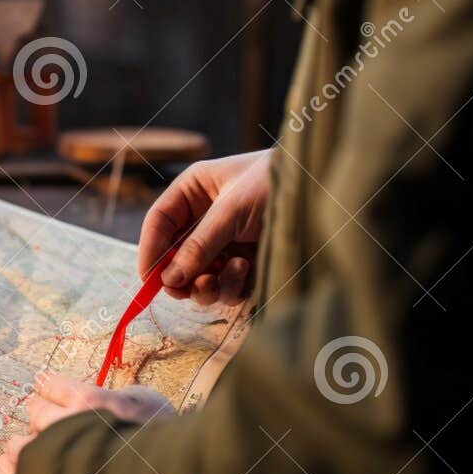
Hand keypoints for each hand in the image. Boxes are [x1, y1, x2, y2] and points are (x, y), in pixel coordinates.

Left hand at [0, 373, 175, 473]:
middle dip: (39, 413)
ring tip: (24, 446)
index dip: (49, 388)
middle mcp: (69, 426)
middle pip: (36, 412)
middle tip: (43, 418)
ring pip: (21, 445)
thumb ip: (115, 394)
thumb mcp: (144, 402)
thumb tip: (96, 391)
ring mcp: (58, 460)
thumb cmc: (162, 438)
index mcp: (91, 402)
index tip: (44, 386)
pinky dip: (8, 469)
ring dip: (22, 444)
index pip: (52, 385)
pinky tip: (6, 465)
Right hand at [139, 149, 270, 304]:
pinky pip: (225, 286)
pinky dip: (231, 284)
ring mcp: (225, 244)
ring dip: (206, 283)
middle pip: (174, 257)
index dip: (150, 251)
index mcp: (194, 192)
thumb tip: (167, 281)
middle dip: (179, 275)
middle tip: (184, 289)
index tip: (148, 280)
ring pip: (197, 278)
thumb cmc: (274, 184)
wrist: (324, 190)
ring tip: (226, 273)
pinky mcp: (246, 264)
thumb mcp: (230, 211)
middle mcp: (205, 219)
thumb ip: (198, 246)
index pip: (159, 223)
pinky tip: (245, 268)